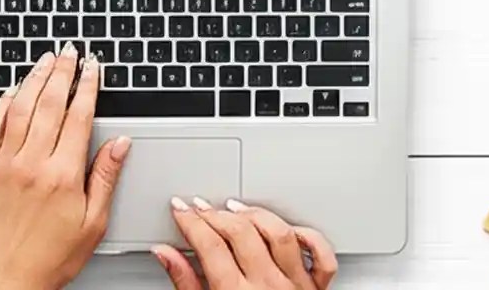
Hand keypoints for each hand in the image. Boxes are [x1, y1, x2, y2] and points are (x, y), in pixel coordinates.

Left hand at [0, 43, 132, 289]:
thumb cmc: (52, 256)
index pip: (78, 116)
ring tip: (45, 61)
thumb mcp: (93, 222)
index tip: (92, 68)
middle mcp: (32, 163)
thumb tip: (120, 143)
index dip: (87, 86)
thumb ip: (105, 176)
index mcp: (63, 174)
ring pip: (20, 108)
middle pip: (49, 103)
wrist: (9, 278)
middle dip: (62, 72)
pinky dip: (3, 104)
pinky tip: (12, 92)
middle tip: (70, 53)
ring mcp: (5, 164)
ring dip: (34, 79)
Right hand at [152, 198, 337, 289]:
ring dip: (255, 215)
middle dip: (216, 214)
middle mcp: (269, 288)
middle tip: (200, 207)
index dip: (191, 221)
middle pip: (241, 233)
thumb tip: (167, 255)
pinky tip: (288, 229)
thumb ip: (185, 283)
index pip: (210, 245)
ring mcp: (296, 287)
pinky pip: (321, 256)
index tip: (180, 209)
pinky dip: (308, 237)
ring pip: (279, 234)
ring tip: (235, 208)